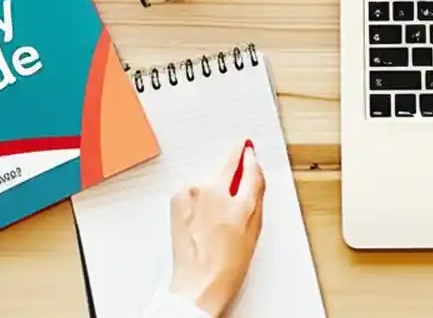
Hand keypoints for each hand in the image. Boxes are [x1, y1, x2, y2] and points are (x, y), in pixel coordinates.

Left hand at [168, 139, 265, 316]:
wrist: (198, 282)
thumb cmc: (227, 262)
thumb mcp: (254, 225)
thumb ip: (256, 189)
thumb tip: (253, 165)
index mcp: (232, 196)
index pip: (243, 162)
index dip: (247, 155)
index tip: (248, 150)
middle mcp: (208, 189)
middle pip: (225, 171)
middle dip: (232, 179)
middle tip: (235, 204)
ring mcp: (189, 193)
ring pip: (209, 182)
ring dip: (214, 192)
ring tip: (217, 222)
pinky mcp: (176, 200)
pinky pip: (194, 191)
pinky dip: (200, 200)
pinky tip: (204, 221)